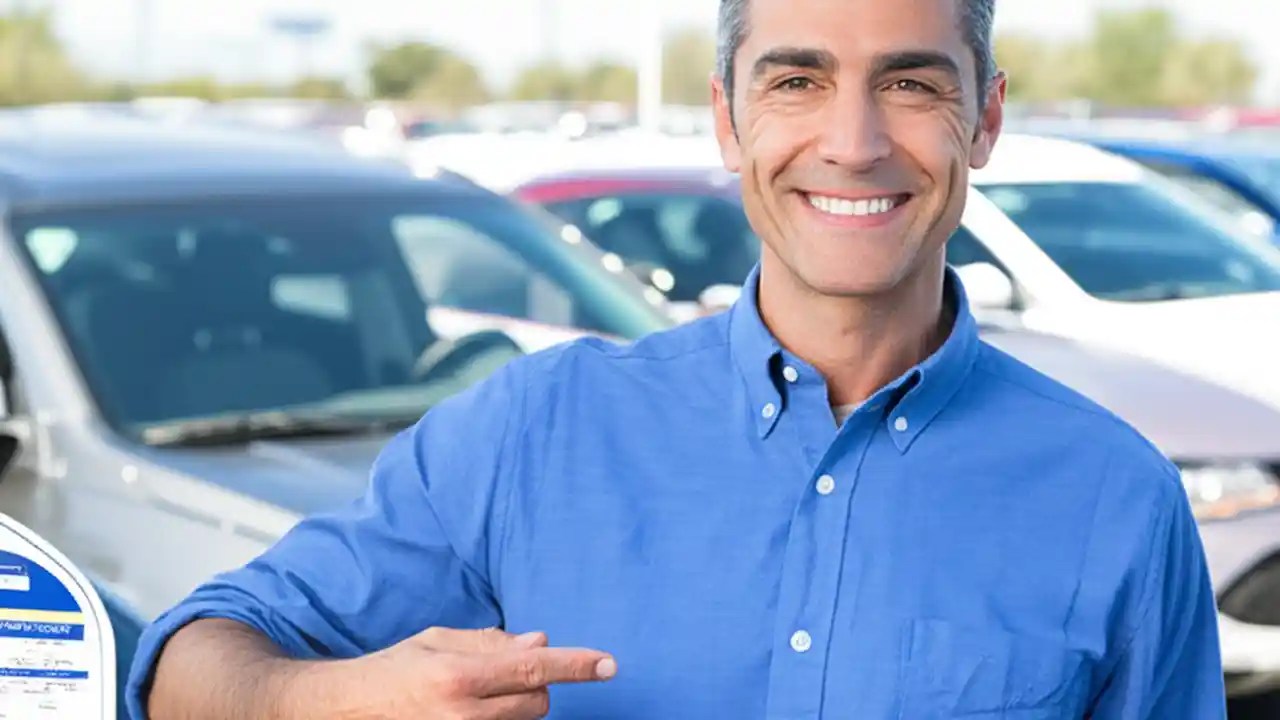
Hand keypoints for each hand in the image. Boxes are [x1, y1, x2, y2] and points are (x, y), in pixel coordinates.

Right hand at [310, 626, 615, 719]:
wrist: (348, 711)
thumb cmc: (395, 669)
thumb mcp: (439, 641)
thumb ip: (492, 642)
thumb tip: (541, 643)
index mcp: (458, 677)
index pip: (533, 669)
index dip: (576, 665)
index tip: (608, 664)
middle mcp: (463, 715)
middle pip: (537, 702)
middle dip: (534, 685)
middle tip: (499, 676)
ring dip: (517, 707)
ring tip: (478, 697)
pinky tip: (478, 711)